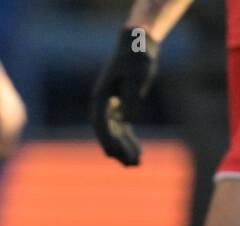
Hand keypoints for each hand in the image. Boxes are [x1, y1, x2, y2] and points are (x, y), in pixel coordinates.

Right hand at [90, 27, 159, 166]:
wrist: (136, 47)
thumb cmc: (136, 59)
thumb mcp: (137, 75)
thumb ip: (132, 98)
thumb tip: (128, 120)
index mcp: (100, 98)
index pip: (100, 124)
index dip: (106, 139)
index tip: (113, 153)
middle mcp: (102, 106)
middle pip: (107, 133)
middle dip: (118, 150)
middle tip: (130, 164)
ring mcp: (111, 109)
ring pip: (115, 135)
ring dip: (124, 150)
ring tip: (136, 164)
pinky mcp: (121, 109)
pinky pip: (124, 130)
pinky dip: (130, 141)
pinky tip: (138, 154)